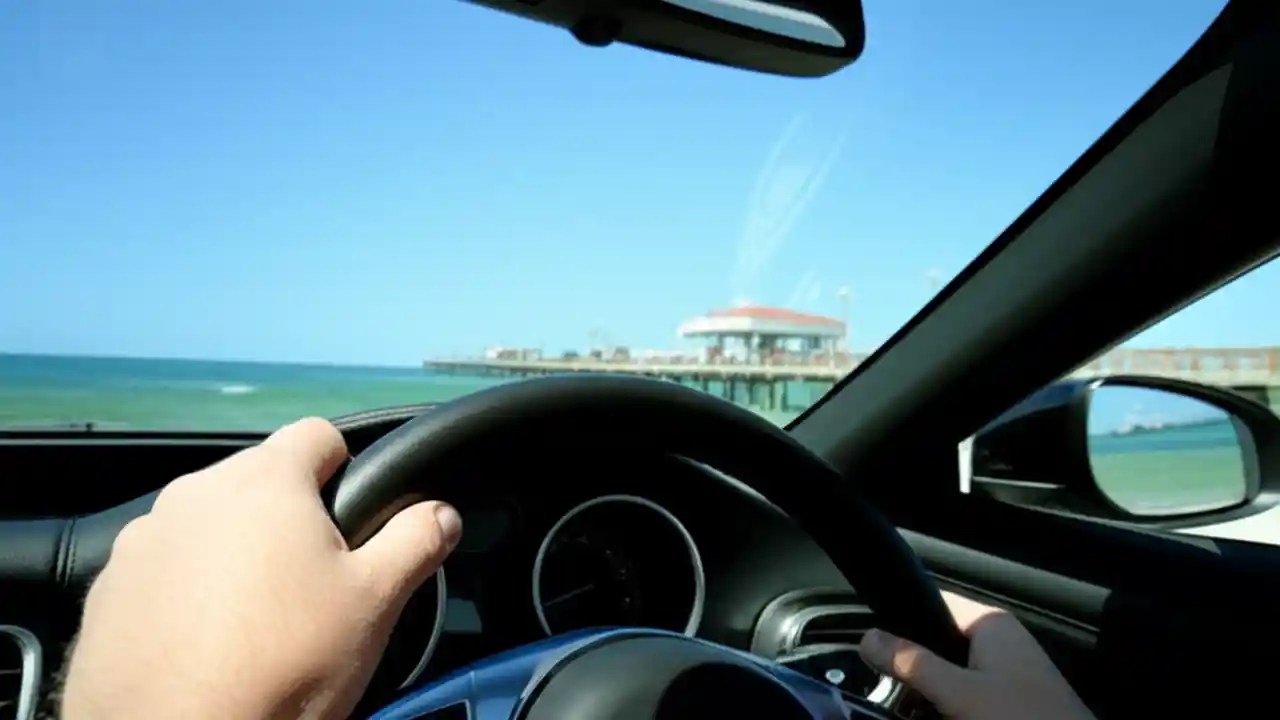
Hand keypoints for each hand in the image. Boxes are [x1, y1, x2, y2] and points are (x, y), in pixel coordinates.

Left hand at [61, 418, 461, 719]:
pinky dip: (188, 590)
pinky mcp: (110, 586)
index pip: (319, 434)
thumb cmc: (282, 666)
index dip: (348, 469)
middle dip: (290, 518)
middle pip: (261, 480)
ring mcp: (144, 538)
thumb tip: (441, 514)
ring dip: (235, 551)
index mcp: (266, 480)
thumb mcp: (375, 601)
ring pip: (209, 524)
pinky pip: (165, 567)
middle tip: (314, 584)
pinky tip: (209, 640)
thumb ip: (417, 541)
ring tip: (258, 620)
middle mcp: (197, 493)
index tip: (354, 517)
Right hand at [859, 592, 1093, 719]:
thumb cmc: (1018, 719)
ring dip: (929, 696)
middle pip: (938, 646)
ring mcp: (1010, 676)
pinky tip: (935, 719)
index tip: (870, 649)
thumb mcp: (957, 693)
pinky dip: (950, 710)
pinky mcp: (1013, 704)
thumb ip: (911, 663)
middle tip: (887, 692)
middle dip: (913, 671)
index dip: (900, 622)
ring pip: (951, 678)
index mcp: (991, 625)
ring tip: (908, 711)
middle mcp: (1001, 642)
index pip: (933, 605)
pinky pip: (968, 699)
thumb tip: (866, 636)